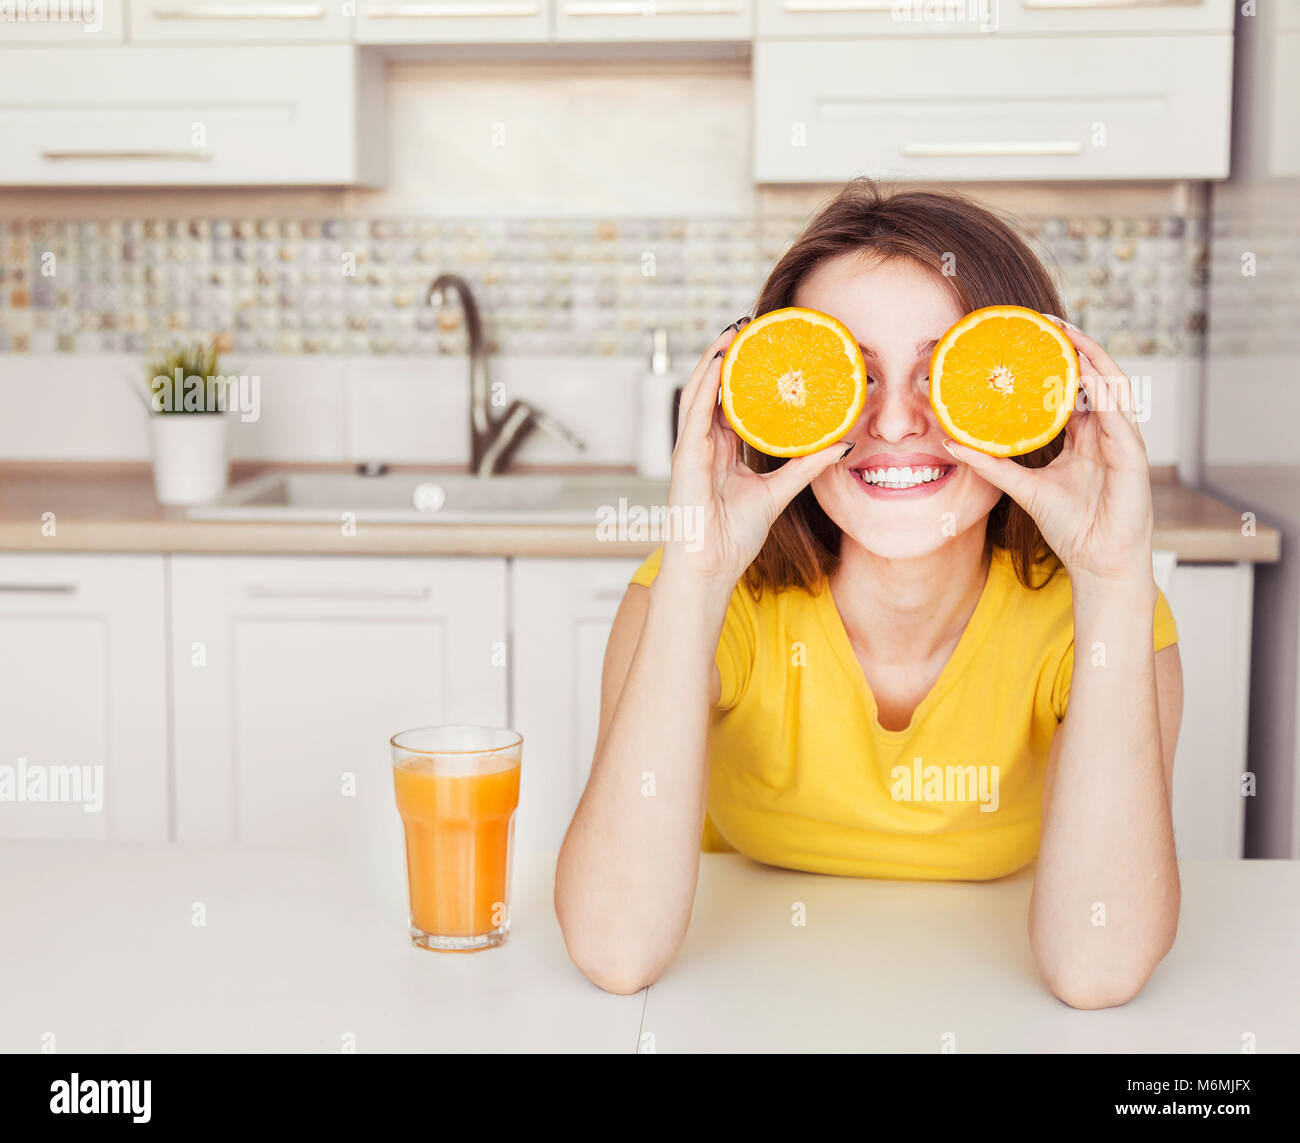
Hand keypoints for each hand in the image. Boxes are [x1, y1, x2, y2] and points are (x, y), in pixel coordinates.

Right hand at [662, 320, 852, 588]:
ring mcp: (691, 448)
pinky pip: (695, 412)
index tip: (764, 348)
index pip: (731, 402)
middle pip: (713, 389)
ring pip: (699, 392)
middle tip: (752, 328)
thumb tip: (842, 443)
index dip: (743, 373)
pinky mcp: (685, 456)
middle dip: (728, 357)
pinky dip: (705, 383)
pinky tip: (719, 360)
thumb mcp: (778, 493)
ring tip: (735, 331)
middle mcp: (703, 444)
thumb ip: (805, 466)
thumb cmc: (733, 536)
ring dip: (714, 359)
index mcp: (720, 450)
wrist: (711, 567)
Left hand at [941, 317, 1153, 588]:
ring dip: (1092, 356)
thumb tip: (950, 443)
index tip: (1031, 336)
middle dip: (1075, 346)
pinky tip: (1087, 374)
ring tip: (1067, 332)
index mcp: (1085, 434)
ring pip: (1111, 386)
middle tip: (1047, 320)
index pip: (1074, 386)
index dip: (1057, 359)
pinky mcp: (1133, 456)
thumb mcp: (1023, 487)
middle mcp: (1106, 430)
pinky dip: (1103, 393)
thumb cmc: (1070, 524)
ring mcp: (1122, 440)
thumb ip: (991, 465)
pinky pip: (1118, 416)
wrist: (1098, 560)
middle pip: (1095, 376)